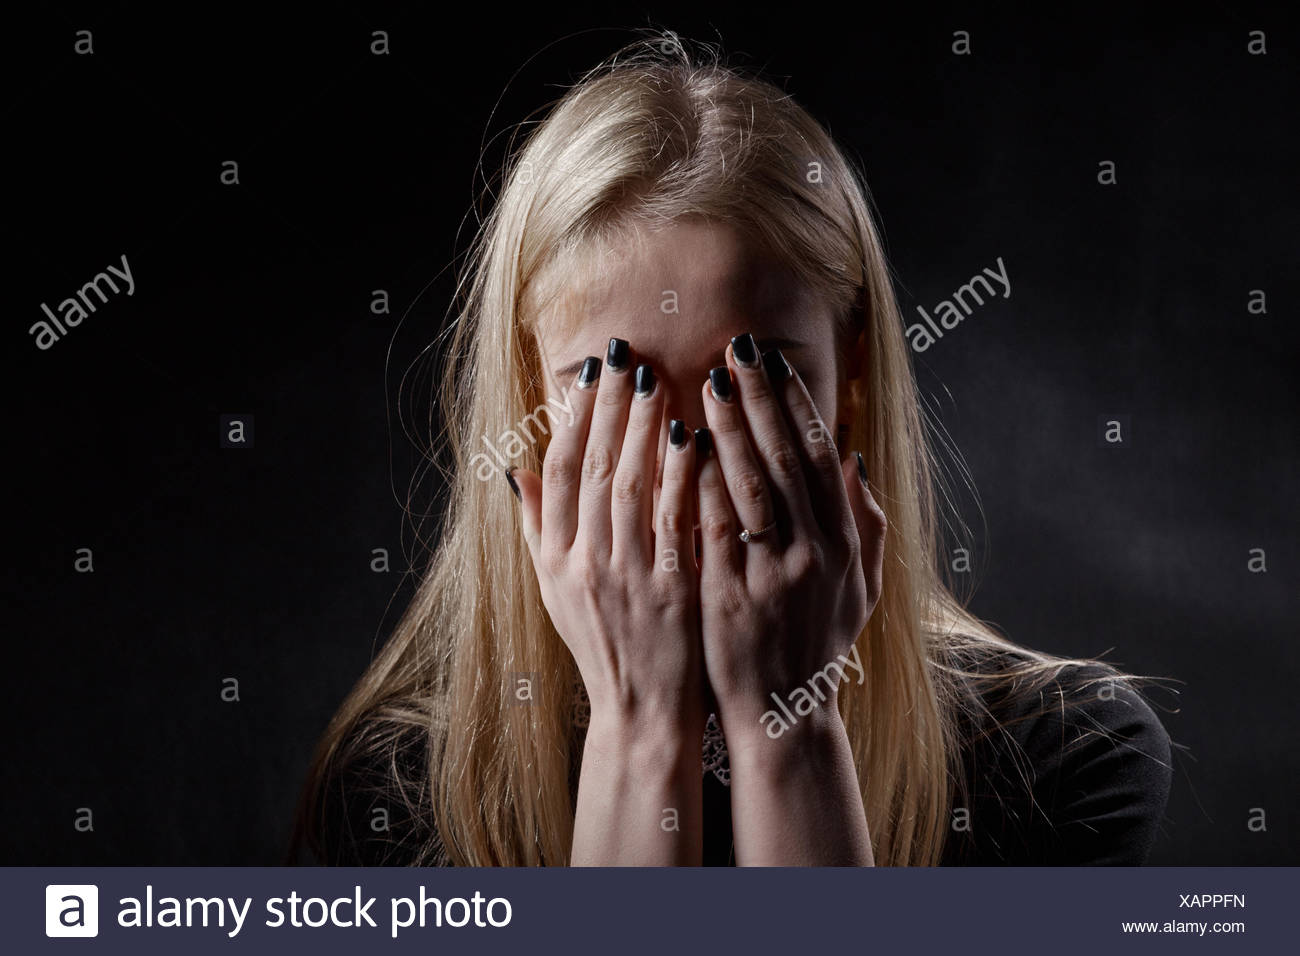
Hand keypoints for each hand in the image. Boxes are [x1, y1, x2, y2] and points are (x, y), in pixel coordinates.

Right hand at [509, 339, 706, 741]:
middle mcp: (582, 563)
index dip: (572, 420)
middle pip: (590, 469)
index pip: (557, 474)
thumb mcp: (555, 590)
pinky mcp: (668, 591)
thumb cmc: (603, 642)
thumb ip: (536, 528)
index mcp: (554, 559)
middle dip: (606, 408)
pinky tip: (690, 438)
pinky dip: (679, 476)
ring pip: (627, 487)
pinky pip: (673, 522)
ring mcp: (625, 577)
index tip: (590, 374)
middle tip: (624, 356)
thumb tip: (513, 469)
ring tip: (654, 380)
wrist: (641, 710)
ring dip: (639, 430)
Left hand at [694, 335, 887, 742]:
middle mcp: (812, 555)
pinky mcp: (726, 599)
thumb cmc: (817, 642)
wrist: (782, 714)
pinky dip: (697, 485)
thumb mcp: (861, 589)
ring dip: (727, 430)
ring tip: (704, 383)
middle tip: (734, 350)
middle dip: (758, 399)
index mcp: (842, 545)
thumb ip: (866, 525)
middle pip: (784, 460)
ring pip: (749, 488)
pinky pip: (710, 530)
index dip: (796, 403)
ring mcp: (769, 577)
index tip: (772, 361)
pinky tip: (680, 447)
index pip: (819, 457)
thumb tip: (855, 461)